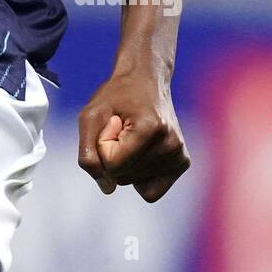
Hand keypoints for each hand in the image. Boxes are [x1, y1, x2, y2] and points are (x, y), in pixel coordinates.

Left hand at [77, 71, 189, 202]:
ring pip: (132, 183)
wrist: (146, 80)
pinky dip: (138, 176)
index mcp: (152, 128)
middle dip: (112, 155)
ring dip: (124, 162)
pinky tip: (140, 153)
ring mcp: (180, 155)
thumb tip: (107, 189)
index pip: (112, 164)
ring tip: (132, 135)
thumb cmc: (116, 96)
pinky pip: (150, 191)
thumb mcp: (90, 116)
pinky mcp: (182, 163)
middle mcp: (171, 144)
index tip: (113, 122)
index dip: (102, 144)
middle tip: (123, 128)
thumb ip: (88, 153)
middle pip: (121, 176)